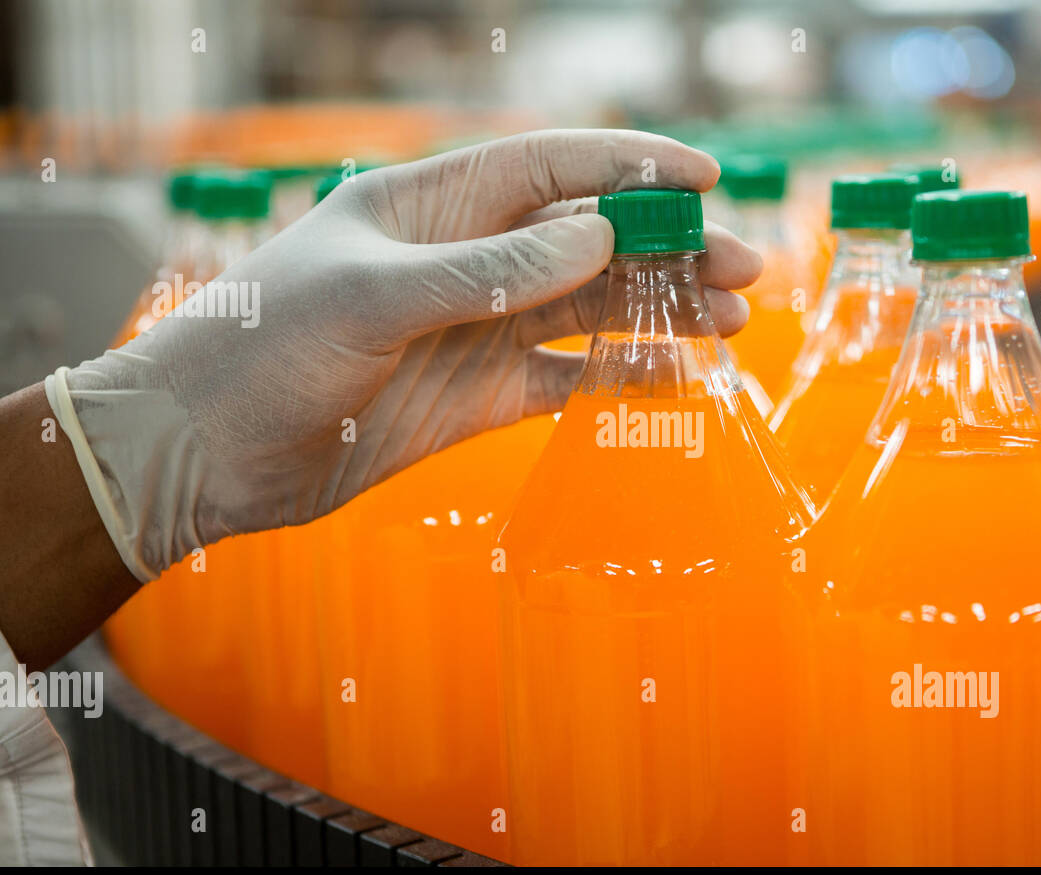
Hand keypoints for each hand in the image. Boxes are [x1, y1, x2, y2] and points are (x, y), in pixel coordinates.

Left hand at [44, 129, 761, 580]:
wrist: (210, 454)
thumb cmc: (263, 349)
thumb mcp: (370, 297)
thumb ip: (485, 272)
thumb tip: (596, 238)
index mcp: (432, 207)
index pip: (551, 168)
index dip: (631, 169)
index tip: (704, 181)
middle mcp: (467, 262)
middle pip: (591, 240)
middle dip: (669, 248)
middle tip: (745, 266)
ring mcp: (478, 330)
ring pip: (591, 310)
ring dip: (660, 312)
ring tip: (730, 321)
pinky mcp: (479, 396)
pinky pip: (567, 378)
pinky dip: (622, 377)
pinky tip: (675, 378)